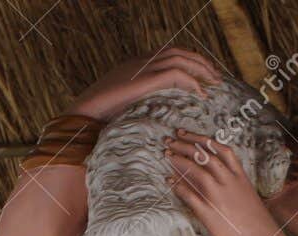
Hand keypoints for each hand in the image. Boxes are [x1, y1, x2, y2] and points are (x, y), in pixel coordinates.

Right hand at [68, 47, 222, 120]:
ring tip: (213, 84)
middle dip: (200, 63)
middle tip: (216, 78)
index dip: (189, 63)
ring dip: (200, 70)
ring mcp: (141, 69)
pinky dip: (191, 82)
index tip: (204, 77)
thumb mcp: (124, 108)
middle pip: (178, 52)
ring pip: (180, 59)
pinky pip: (174, 74)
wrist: (82, 118)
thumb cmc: (98, 120)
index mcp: (136, 66)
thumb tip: (155, 116)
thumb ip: (140, 104)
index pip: (169, 55)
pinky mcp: (143, 80)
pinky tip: (200, 94)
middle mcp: (140, 62)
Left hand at [165, 129, 281, 235]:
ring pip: (197, 171)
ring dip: (180, 161)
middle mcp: (229, 182)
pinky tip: (169, 180)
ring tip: (167, 155)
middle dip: (185, 145)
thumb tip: (218, 179)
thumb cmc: (257, 223)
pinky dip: (178, 186)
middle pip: (205, 155)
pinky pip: (190, 196)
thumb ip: (234, 185)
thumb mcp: (247, 197)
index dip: (200, 139)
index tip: (185, 134)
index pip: (219, 149)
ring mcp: (219, 197)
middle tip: (170, 140)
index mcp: (240, 177)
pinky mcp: (210, 214)